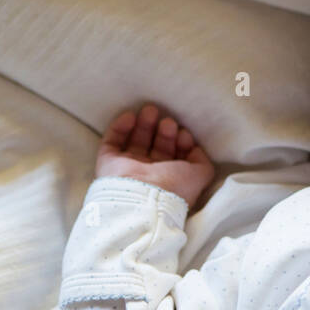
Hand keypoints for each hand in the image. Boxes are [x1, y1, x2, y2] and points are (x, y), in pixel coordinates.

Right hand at [95, 103, 214, 208]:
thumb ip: (201, 160)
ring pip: (136, 141)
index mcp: (170, 178)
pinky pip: (112, 142)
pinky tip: (130, 116)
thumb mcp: (199, 174)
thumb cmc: (175, 186)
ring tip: (151, 110)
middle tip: (168, 121)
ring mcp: (128, 168)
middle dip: (164, 131)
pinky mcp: (108, 163)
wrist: (143, 199)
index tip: (183, 132)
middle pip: (156, 146)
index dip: (180, 142)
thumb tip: (195, 149)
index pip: (175, 155)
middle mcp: (149, 174)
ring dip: (144, 125)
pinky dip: (120, 127)